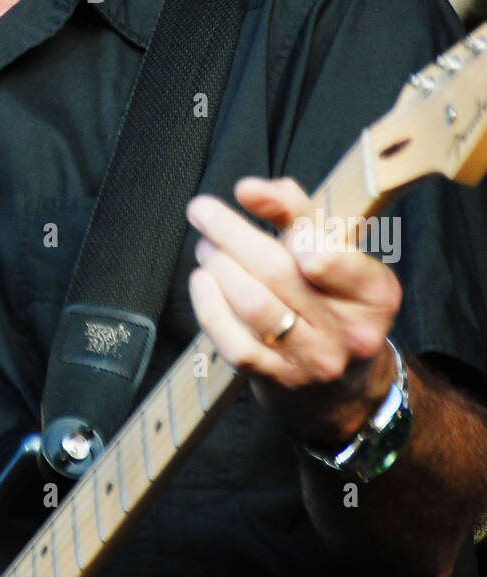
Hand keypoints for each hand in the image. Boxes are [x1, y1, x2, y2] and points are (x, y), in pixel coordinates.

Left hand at [186, 176, 401, 444]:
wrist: (339, 387)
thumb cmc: (330, 299)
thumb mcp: (334, 252)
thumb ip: (295, 211)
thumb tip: (250, 190)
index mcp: (375, 292)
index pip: (329, 253)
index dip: (285, 221)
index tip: (244, 192)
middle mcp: (351, 330)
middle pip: (279, 271)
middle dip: (230, 233)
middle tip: (202, 211)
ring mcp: (315, 360)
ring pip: (254, 305)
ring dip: (218, 266)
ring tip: (206, 246)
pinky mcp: (280, 382)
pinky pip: (235, 344)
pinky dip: (209, 308)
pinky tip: (201, 282)